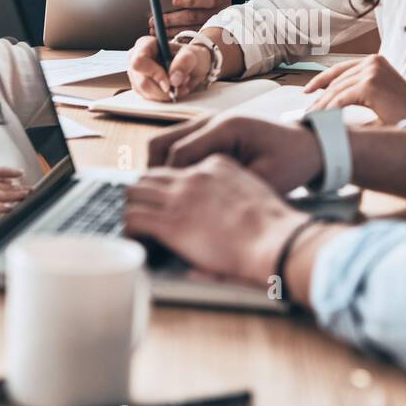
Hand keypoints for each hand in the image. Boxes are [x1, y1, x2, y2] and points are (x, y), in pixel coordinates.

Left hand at [125, 154, 308, 284]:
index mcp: (217, 165)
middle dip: (143, 192)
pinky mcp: (169, 223)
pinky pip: (133, 218)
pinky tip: (135, 238)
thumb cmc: (273, 226)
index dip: (169, 184)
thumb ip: (234, 191)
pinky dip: (130, 229)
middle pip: (151, 175)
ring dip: (132, 206)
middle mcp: (194, 176)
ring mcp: (179, 198)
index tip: (167, 199)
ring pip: (134, 192)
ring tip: (134, 223)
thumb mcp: (254, 192)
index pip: (179, 166)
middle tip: (143, 209)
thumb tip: (222, 207)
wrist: (276, 240)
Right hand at [127, 35, 211, 101]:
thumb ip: (184, 62)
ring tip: (180, 86)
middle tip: (179, 87)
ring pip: (145, 93)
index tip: (169, 84)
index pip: (139, 61)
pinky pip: (149, 98)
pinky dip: (163, 98)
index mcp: (145, 44)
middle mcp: (135, 59)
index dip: (154, 74)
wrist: (192, 67)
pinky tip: (173, 90)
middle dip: (162, 90)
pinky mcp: (140, 87)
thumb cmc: (189, 56)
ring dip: (165, 94)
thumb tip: (173, 79)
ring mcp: (136, 74)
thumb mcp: (192, 55)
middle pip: (141, 82)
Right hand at [147, 114, 322, 192]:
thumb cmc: (292, 161)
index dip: (168, 184)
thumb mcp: (266, 180)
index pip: (179, 154)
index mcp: (226, 127)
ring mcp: (207, 122)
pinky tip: (181, 191)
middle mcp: (211, 118)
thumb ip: (230, 189)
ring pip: (163, 142)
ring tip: (165, 200)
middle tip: (155, 206)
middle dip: (153, 176)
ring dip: (160, 170)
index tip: (163, 210)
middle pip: (160, 143)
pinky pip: (177, 146)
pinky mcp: (208, 131)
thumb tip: (195, 208)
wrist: (308, 144)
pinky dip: (172, 166)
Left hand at [149, 0, 231, 34]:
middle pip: (195, 17)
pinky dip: (173, 37)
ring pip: (189, 31)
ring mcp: (214, 28)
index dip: (191, 0)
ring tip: (154, 27)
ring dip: (169, 30)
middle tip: (154, 18)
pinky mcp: (206, 38)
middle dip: (172, 18)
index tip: (174, 0)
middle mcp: (221, 13)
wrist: (217, 7)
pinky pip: (188, 40)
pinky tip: (161, 35)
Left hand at [304, 54, 405, 123]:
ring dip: (321, 106)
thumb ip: (357, 97)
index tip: (308, 90)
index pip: (341, 69)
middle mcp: (373, 61)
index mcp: (376, 62)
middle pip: (336, 80)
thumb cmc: (405, 117)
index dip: (322, 80)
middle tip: (307, 112)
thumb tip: (332, 108)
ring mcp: (372, 71)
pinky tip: (322, 121)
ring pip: (336, 90)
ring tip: (312, 120)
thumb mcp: (377, 100)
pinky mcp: (370, 84)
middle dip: (319, 97)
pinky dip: (329, 111)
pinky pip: (340, 99)